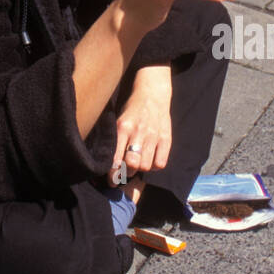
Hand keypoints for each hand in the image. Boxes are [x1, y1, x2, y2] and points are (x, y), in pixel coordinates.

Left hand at [108, 65, 172, 179]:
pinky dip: (154, 166)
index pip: (115, 156)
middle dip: (126, 173)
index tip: (110, 180)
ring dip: (140, 169)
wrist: (152, 94)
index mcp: (123, 127)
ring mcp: (153, 136)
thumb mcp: (118, 120)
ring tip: (137, 164)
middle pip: (131, 164)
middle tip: (124, 172)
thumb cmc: (131, 110)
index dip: (112, 173)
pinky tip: (150, 159)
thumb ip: (115, 139)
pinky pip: (160, 163)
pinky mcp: (166, 138)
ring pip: (145, 166)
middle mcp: (138, 132)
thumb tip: (107, 162)